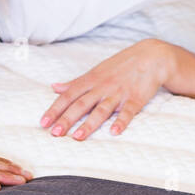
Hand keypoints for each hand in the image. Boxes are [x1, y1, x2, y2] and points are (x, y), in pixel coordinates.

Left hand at [40, 39, 169, 139]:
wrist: (150, 57)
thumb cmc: (120, 65)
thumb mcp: (96, 71)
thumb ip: (76, 82)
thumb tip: (54, 87)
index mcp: (91, 80)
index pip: (69, 95)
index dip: (55, 109)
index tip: (43, 122)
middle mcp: (102, 87)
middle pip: (81, 104)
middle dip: (67, 119)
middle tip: (55, 133)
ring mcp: (119, 93)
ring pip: (102, 110)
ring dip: (89, 124)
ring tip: (77, 137)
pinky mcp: (135, 99)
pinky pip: (128, 112)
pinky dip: (121, 122)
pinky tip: (114, 132)